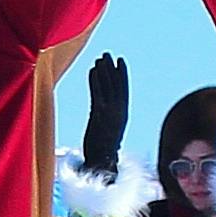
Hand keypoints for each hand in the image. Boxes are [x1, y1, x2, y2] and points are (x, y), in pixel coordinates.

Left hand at [77, 53, 130, 177]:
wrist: (102, 163)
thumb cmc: (102, 152)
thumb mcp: (108, 133)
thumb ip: (107, 120)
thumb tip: (101, 111)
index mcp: (122, 115)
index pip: (123, 90)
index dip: (122, 75)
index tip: (120, 61)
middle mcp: (118, 112)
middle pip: (116, 85)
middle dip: (112, 69)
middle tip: (107, 54)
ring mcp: (109, 113)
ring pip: (107, 87)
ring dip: (103, 71)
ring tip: (99, 58)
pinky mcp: (99, 115)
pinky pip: (98, 93)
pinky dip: (95, 81)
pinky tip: (92, 70)